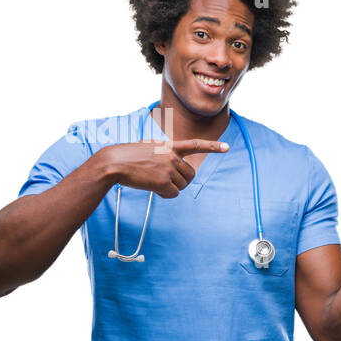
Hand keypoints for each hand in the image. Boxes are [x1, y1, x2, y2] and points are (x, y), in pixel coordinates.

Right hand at [96, 137, 229, 198]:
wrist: (113, 163)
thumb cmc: (128, 156)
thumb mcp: (149, 148)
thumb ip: (164, 154)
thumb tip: (172, 167)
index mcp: (169, 146)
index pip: (195, 145)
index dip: (212, 147)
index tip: (227, 147)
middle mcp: (172, 156)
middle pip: (190, 175)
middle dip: (182, 181)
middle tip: (166, 181)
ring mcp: (169, 169)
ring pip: (183, 186)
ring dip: (172, 188)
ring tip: (154, 181)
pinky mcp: (164, 182)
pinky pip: (173, 193)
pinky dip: (165, 194)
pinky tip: (153, 188)